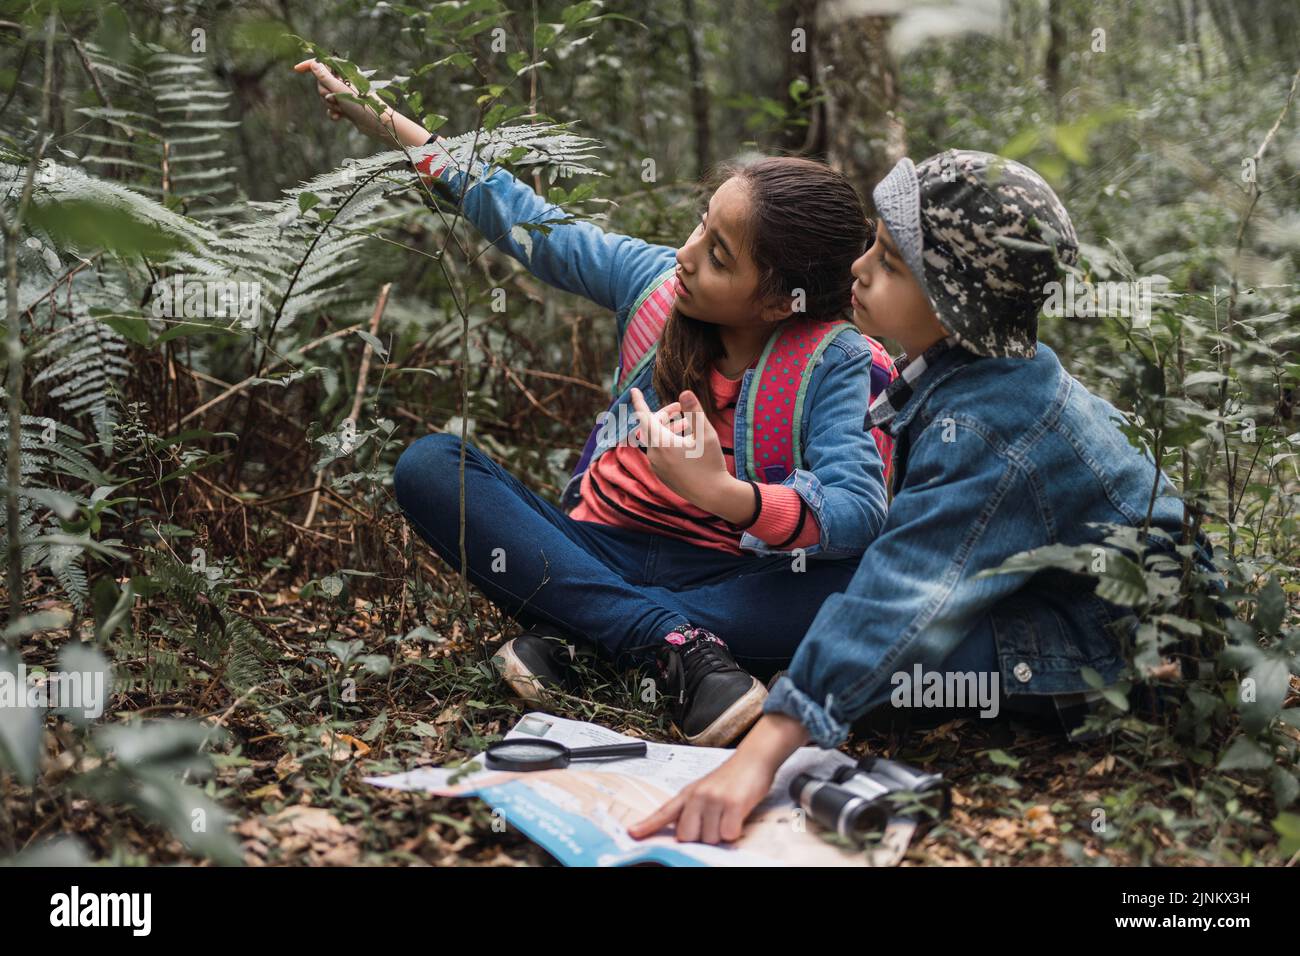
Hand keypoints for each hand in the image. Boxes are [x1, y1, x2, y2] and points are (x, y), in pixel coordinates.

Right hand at [294, 58, 427, 147]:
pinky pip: (331, 108)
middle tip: (335, 99)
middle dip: (324, 92)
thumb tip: (314, 64)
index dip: (309, 65)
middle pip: (321, 83)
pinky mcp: (347, 107)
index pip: (323, 64)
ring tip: (342, 109)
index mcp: (346, 72)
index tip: (296, 70)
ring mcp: (345, 94)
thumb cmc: (363, 106)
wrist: (378, 126)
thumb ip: (325, 78)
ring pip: (325, 97)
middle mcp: (345, 81)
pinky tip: (340, 118)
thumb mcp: (341, 90)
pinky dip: (334, 113)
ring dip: (330, 104)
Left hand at [626, 748, 776, 843]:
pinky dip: (734, 832)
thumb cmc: (730, 778)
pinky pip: (728, 834)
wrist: (753, 759)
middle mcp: (697, 796)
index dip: (647, 825)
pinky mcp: (732, 804)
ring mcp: (714, 799)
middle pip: (687, 836)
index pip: (663, 812)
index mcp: (687, 794)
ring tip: (728, 815)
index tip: (632, 833)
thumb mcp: (704, 790)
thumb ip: (690, 810)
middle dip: (701, 837)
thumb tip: (683, 834)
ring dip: (720, 834)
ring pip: (709, 838)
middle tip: (714, 823)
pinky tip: (737, 816)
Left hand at [628, 387, 736, 514]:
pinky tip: (685, 442)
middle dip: (664, 414)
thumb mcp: (706, 434)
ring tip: (686, 425)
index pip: (644, 417)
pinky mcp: (662, 474)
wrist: (713, 495)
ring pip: (656, 440)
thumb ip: (694, 411)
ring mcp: (657, 466)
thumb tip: (684, 392)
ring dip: (667, 428)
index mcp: (662, 443)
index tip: (634, 390)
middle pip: (652, 427)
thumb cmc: (711, 463)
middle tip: (681, 409)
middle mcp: (655, 455)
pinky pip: (659, 452)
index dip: (639, 402)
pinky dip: (667, 442)